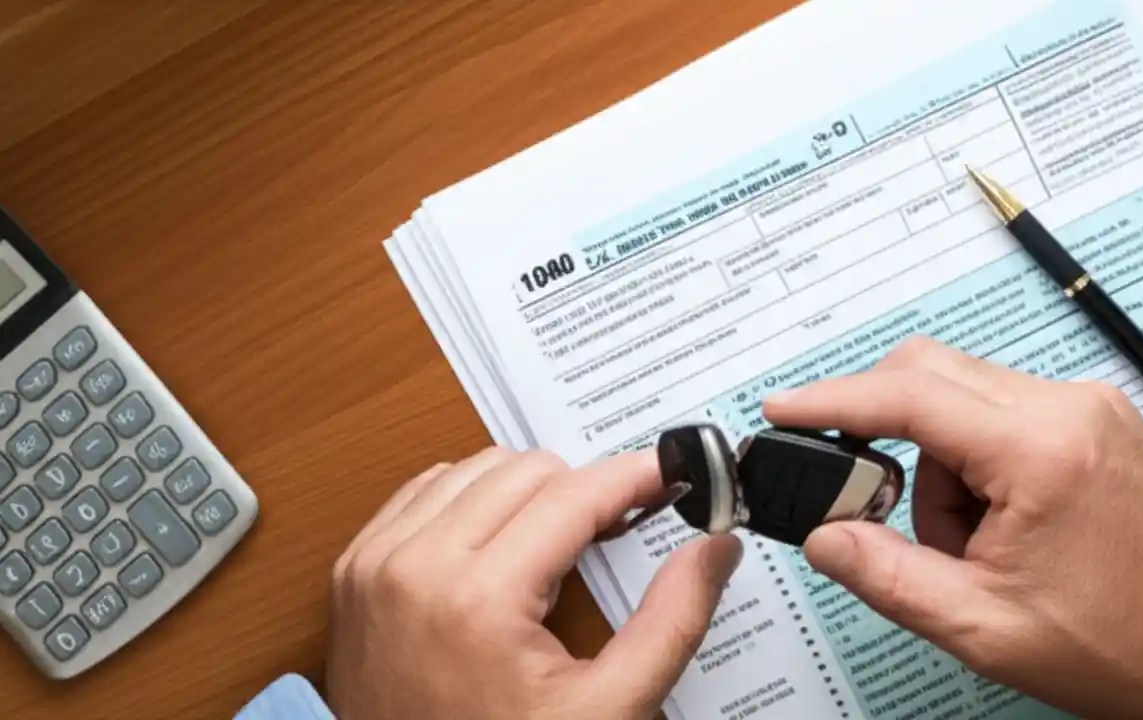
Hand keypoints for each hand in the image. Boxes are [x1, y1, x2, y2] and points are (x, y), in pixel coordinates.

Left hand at [325, 447, 741, 719]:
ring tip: (557, 543)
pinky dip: (470, 501)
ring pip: (473, 467)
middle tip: (616, 530)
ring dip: (525, 492)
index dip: (634, 477)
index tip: (673, 473)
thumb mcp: (607, 711)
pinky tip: (499, 543)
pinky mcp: (355, 566)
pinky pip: (425, 489)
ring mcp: (375, 561)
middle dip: (582, 492)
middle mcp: (414, 564)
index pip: (574, 496)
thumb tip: (715, 548)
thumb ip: (671, 622)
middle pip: (526, 470)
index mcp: (477, 600)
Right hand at [763, 337, 1142, 719]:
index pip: (910, 396)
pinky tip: (997, 523)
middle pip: (931, 373)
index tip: (782, 408)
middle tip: (871, 502)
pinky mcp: (1094, 418)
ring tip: (969, 544)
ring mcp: (1087, 406)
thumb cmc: (1120, 644)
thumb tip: (821, 535)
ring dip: (937, 463)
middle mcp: (1069, 407)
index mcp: (1043, 452)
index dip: (832, 399)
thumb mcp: (981, 627)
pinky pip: (999, 412)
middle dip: (883, 434)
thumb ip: (885, 576)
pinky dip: (974, 461)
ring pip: (962, 397)